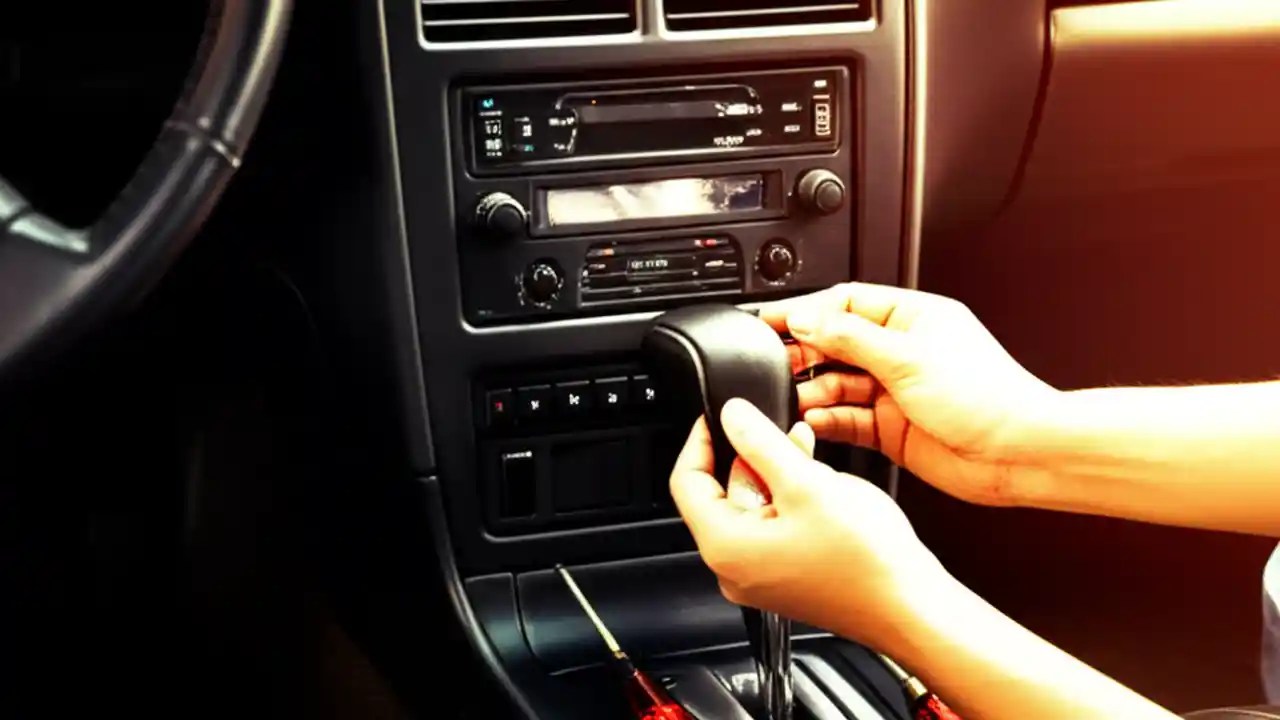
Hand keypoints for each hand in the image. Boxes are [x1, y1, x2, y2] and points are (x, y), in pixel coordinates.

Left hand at [669, 399, 946, 650]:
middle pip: (722, 494)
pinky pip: (775, 527)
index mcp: (725, 547)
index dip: (700, 441)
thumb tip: (731, 416)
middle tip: (782, 434)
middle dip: (753, 458)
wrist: (910, 607)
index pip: (685, 482)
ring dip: (778, 476)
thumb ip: (760, 442)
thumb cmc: (865, 561)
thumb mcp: (806, 483)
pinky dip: (792, 501)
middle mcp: (735, 568)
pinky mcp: (787, 577)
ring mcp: (761, 576)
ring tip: (811, 462)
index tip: (717, 416)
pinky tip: (821, 487)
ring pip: (754, 508)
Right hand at [759, 282, 1056, 505]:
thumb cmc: (986, 398)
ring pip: (838, 384)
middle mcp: (901, 352)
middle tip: (776, 364)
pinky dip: (828, 419)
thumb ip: (849, 338)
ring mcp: (895, 391)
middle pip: (837, 344)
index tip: (772, 322)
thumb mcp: (908, 357)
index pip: (846, 303)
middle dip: (805, 354)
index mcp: (912, 318)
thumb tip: (805, 318)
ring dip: (814, 390)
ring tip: (796, 399)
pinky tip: (815, 420)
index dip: (807, 312)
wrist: (1018, 454)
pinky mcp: (891, 429)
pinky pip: (848, 419)